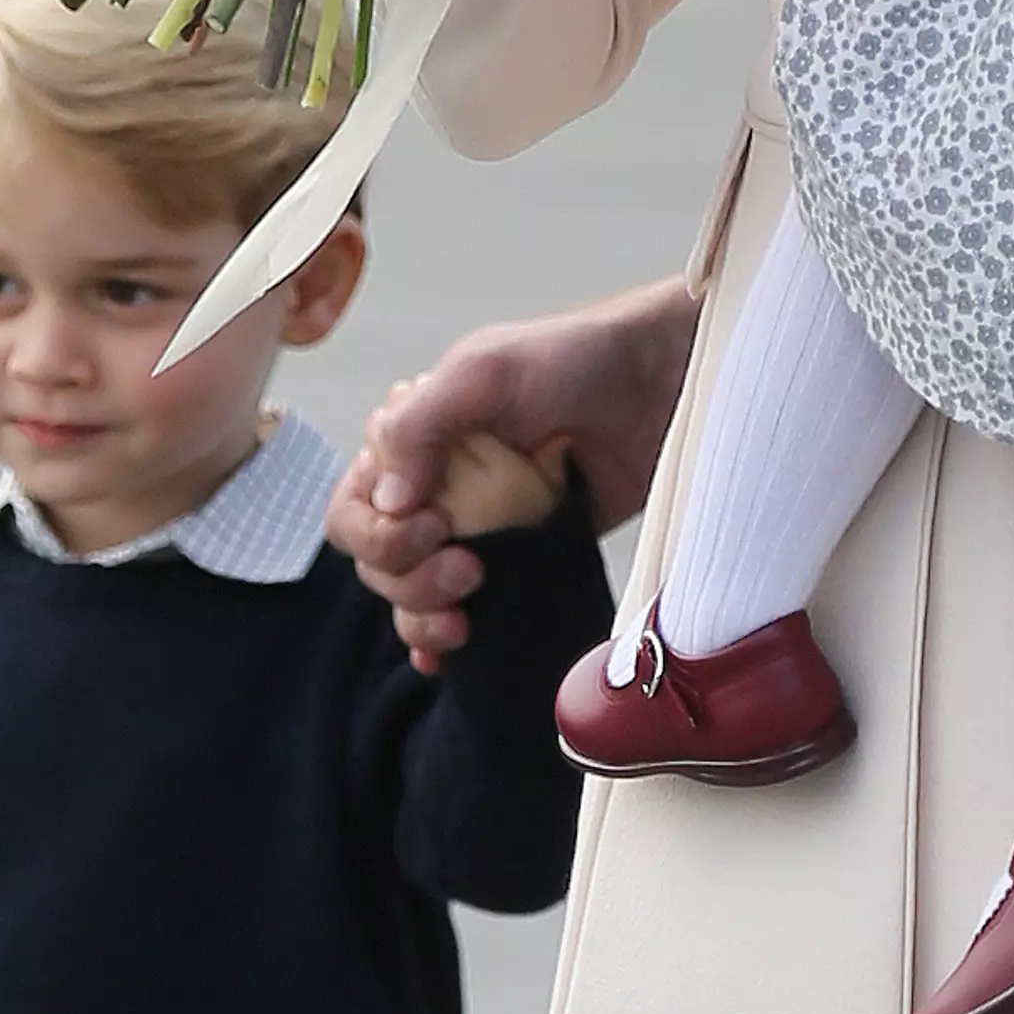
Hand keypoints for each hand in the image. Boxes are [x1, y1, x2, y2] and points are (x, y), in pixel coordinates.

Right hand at [327, 282, 698, 669]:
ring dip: (423, 616)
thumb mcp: (484, 370)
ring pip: (412, 595)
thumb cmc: (574, 359)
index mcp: (415, 440)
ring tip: (466, 618)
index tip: (433, 526)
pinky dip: (441, 642)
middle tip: (468, 569)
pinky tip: (452, 654)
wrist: (658, 384)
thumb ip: (420, 425)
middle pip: (377, 561)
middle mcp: (438, 487)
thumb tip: (388, 501)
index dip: (377, 532)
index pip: (355, 506)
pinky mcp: (523, 561)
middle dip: (405, 578)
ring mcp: (480, 528)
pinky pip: (463, 611)